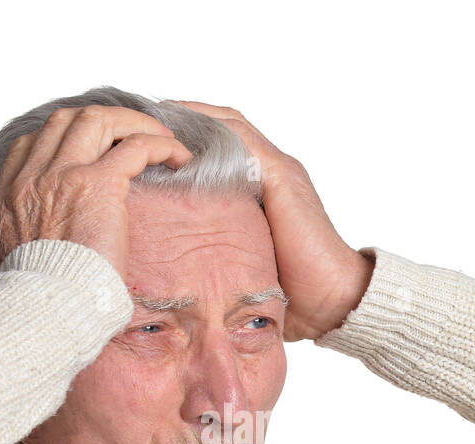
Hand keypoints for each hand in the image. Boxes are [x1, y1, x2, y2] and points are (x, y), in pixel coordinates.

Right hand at [0, 105, 192, 285]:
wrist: (41, 312)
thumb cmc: (23, 303)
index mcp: (7, 197)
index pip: (32, 145)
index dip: (64, 138)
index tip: (90, 149)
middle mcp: (32, 178)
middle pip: (65, 121)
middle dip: (102, 121)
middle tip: (130, 136)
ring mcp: (64, 176)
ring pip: (99, 121)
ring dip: (133, 123)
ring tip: (161, 138)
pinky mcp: (100, 185)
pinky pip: (136, 146)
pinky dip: (160, 144)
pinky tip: (178, 156)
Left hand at [167, 99, 373, 341]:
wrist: (331, 299)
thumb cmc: (291, 291)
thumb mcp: (242, 260)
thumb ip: (219, 246)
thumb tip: (176, 261)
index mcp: (263, 186)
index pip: (221, 145)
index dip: (187, 135)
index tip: (149, 135)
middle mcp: (272, 170)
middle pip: (223, 127)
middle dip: (184, 117)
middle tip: (143, 116)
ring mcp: (279, 170)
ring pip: (230, 126)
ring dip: (193, 116)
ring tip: (156, 114)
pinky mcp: (281, 176)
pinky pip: (243, 140)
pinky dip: (212, 131)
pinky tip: (180, 131)